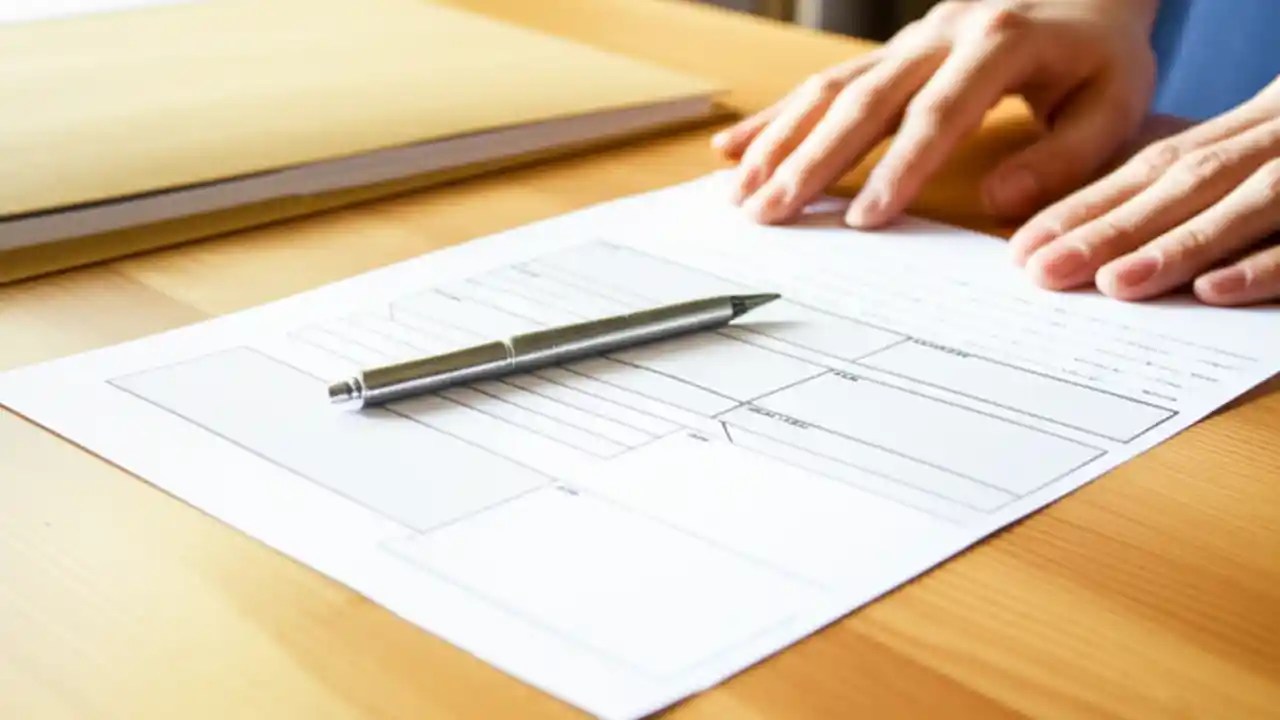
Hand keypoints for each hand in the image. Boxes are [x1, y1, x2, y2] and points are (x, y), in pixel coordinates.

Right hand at [712, 0, 1158, 227]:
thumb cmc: (1101, 56)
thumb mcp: (1115, 102)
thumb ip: (1063, 154)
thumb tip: (998, 200)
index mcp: (1001, 42)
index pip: (939, 112)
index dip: (899, 166)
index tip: (864, 220)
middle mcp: (941, 33)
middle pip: (864, 98)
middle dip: (812, 160)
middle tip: (771, 213)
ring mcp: (907, 39)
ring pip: (830, 87)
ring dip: (781, 142)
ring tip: (743, 195)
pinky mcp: (887, 51)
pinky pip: (823, 82)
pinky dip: (777, 118)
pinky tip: (735, 149)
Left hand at [1011, 76, 1279, 305]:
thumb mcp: (1242, 152)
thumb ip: (1179, 177)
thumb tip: (1081, 225)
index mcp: (1239, 131)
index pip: (1150, 168)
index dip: (1084, 207)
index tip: (1022, 250)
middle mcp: (1268, 145)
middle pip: (1184, 182)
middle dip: (1111, 229)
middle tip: (1044, 271)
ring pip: (1244, 203)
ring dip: (1177, 246)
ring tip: (1112, 283)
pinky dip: (1262, 265)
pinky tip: (1213, 290)